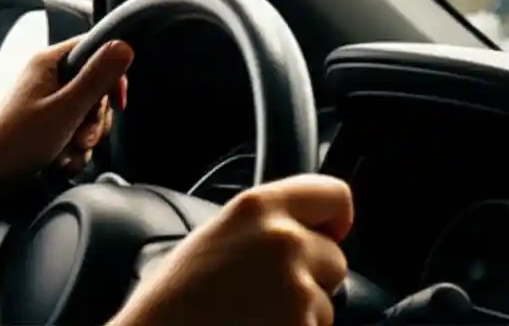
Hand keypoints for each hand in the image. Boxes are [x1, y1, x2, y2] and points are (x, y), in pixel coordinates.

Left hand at [0, 37, 132, 181]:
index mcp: (48, 63)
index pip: (94, 50)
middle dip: (95, 119)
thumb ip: (97, 78)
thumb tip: (124, 46)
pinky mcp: (47, 127)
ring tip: (67, 152)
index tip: (117, 102)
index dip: (112, 76)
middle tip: (82, 136)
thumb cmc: (18, 141)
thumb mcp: (66, 108)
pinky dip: (74, 150)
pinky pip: (76, 133)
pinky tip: (61, 161)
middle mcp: (48, 79)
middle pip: (96, 88)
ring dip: (85, 139)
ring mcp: (47, 104)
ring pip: (88, 115)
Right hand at [112, 174, 352, 325]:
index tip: (327, 234)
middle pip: (335, 258)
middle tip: (265, 292)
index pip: (334, 195)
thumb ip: (262, 226)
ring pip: (326, 302)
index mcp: (258, 207)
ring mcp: (297, 289)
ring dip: (301, 312)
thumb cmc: (173, 301)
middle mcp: (284, 241)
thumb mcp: (214, 236)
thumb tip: (302, 231)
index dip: (334, 219)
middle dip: (312, 277)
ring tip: (251, 315)